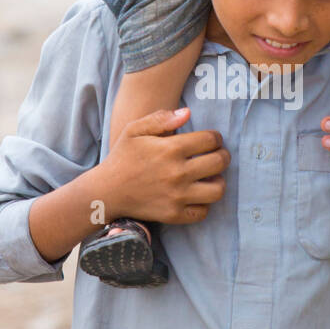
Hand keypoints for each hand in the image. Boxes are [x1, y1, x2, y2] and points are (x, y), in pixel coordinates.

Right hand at [105, 106, 230, 223]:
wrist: (106, 191)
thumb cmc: (122, 157)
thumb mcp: (134, 130)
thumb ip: (161, 119)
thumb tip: (187, 113)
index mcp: (170, 149)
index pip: (211, 139)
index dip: (216, 137)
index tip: (212, 140)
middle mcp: (177, 173)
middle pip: (219, 162)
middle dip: (223, 156)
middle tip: (217, 156)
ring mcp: (177, 196)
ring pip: (217, 190)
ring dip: (218, 181)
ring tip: (210, 177)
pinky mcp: (173, 214)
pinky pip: (202, 212)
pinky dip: (204, 205)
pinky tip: (196, 196)